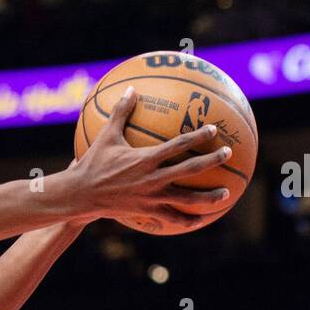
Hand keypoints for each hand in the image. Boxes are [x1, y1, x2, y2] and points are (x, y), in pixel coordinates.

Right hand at [73, 88, 232, 229]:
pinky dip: (187, 220)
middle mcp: (153, 179)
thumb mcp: (106, 136)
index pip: (178, 145)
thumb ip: (121, 111)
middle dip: (212, 162)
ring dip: (209, 197)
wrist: (81, 196)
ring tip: (226, 194)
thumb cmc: (92, 164)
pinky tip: (199, 220)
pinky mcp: (148, 212)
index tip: (213, 130)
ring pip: (187, 200)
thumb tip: (131, 88)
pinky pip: (172, 218)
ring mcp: (152, 198)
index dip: (197, 136)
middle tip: (228, 154)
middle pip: (190, 170)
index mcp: (145, 159)